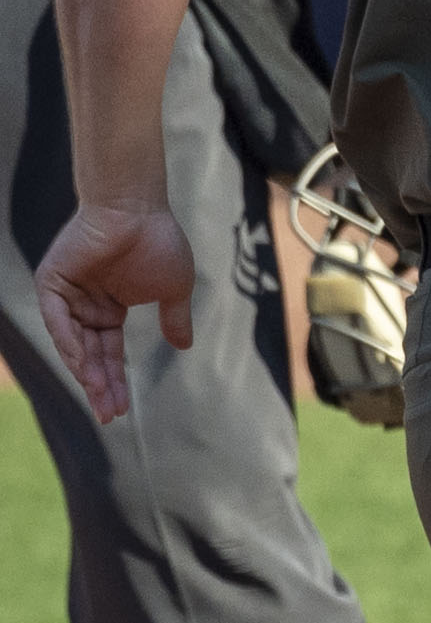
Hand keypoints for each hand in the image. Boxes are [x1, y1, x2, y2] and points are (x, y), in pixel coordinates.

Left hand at [35, 203, 194, 424]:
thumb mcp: (174, 290)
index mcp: (111, 308)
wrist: (138, 208)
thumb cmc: (159, 241)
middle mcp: (86, 305)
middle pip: (90, 354)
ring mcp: (68, 294)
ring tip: (100, 396)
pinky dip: (68, 342)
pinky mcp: (53, 281)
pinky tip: (82, 366)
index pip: (109, 353)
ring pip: (72, 342)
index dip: (116, 381)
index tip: (122, 410)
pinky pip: (57, 319)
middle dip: (100, 385)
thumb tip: (184, 346)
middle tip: (110, 415)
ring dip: (85, 370)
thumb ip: (175, 319)